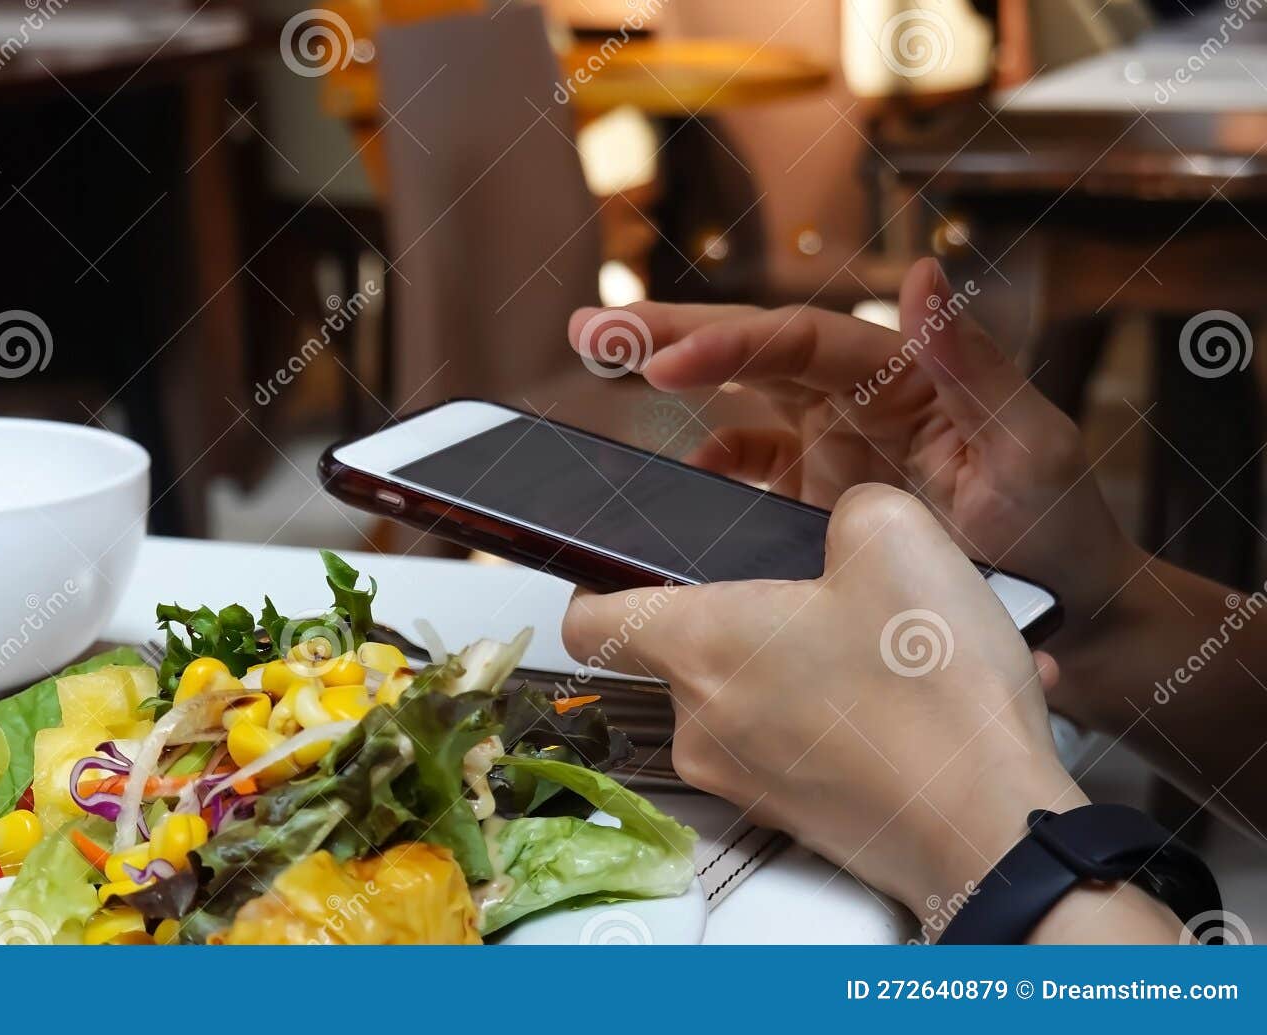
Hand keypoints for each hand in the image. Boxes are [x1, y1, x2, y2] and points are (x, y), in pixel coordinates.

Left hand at [561, 484, 1087, 913]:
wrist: (989, 825)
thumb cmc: (929, 698)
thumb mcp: (897, 539)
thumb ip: (850, 511)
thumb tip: (848, 527)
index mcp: (698, 646)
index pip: (590, 620)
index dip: (598, 585)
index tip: (619, 573)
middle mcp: (703, 721)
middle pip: (690, 653)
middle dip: (757, 618)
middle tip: (825, 599)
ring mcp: (745, 777)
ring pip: (758, 697)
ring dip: (821, 666)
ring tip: (899, 650)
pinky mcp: (795, 813)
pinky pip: (808, 742)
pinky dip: (856, 714)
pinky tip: (925, 695)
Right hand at [567, 259, 1145, 662]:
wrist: (1070, 624)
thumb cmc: (1063, 537)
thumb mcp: (1031, 450)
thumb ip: (974, 366)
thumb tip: (926, 276)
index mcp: (904, 375)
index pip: (799, 341)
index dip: (726, 344)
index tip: (660, 363)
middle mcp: (859, 401)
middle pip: (750, 350)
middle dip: (667, 334)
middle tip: (589, 329)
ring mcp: (832, 450)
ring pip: (735, 401)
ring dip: (672, 385)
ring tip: (601, 369)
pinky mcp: (815, 502)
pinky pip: (746, 471)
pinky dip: (705, 470)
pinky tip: (675, 477)